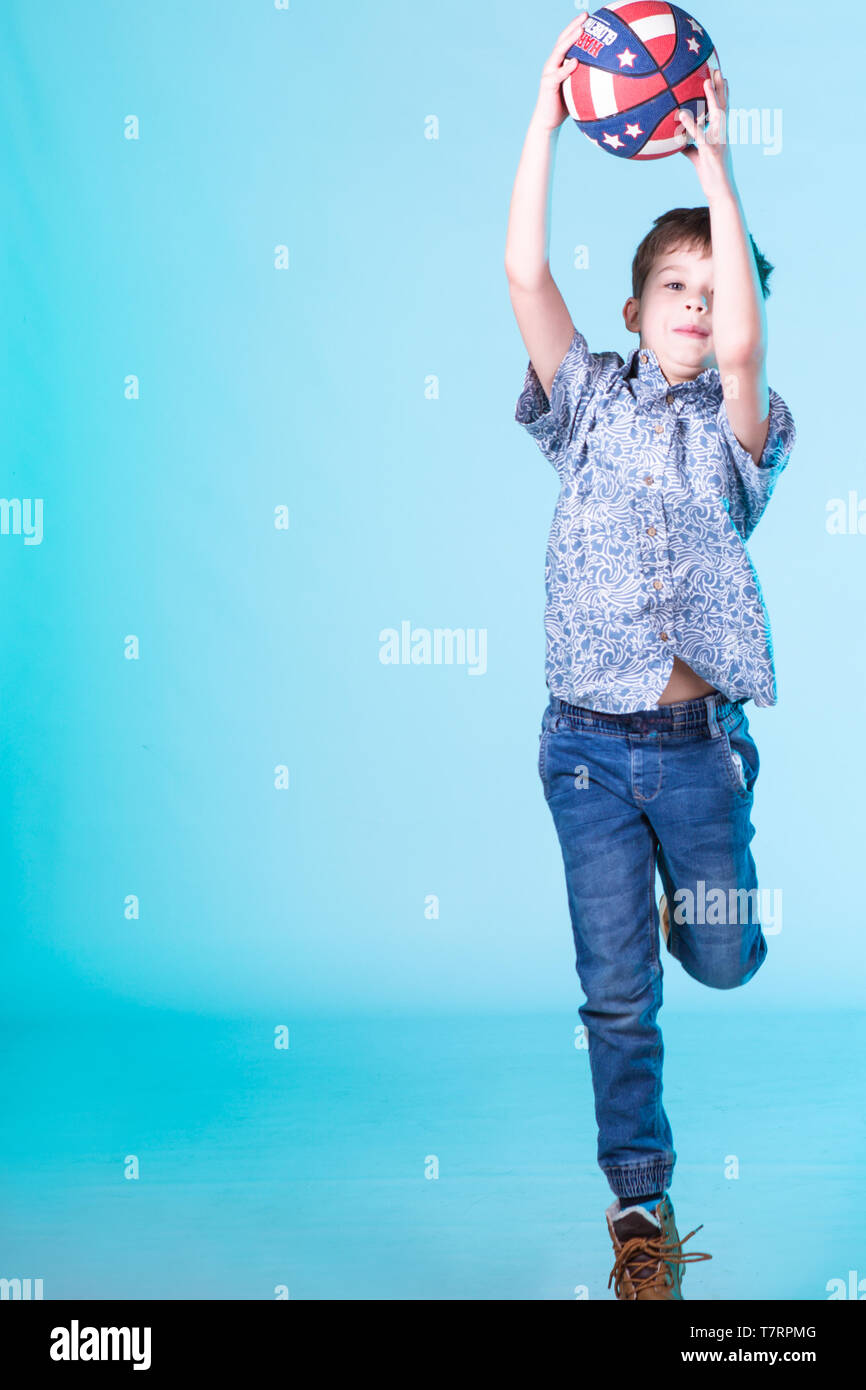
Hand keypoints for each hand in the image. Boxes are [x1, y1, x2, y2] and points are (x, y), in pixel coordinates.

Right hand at [532, 13, 587, 131]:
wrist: (548, 122)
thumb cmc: (565, 106)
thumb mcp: (577, 88)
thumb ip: (586, 78)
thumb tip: (609, 74)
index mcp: (559, 63)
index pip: (567, 40)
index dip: (576, 27)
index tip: (589, 17)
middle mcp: (552, 64)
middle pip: (562, 40)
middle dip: (574, 27)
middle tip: (585, 16)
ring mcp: (548, 73)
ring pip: (559, 52)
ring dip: (570, 40)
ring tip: (581, 31)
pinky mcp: (547, 85)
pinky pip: (558, 74)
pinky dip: (567, 68)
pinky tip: (576, 61)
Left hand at [675, 67, 735, 196]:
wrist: (721, 193)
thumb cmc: (710, 176)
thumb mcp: (697, 158)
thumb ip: (689, 147)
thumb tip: (677, 142)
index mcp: (720, 135)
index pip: (722, 109)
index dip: (722, 93)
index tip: (720, 76)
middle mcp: (722, 134)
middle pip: (723, 106)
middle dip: (721, 87)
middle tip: (717, 68)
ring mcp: (718, 142)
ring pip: (717, 115)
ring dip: (712, 98)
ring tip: (705, 82)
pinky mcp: (710, 152)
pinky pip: (699, 135)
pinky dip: (690, 124)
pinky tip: (681, 114)